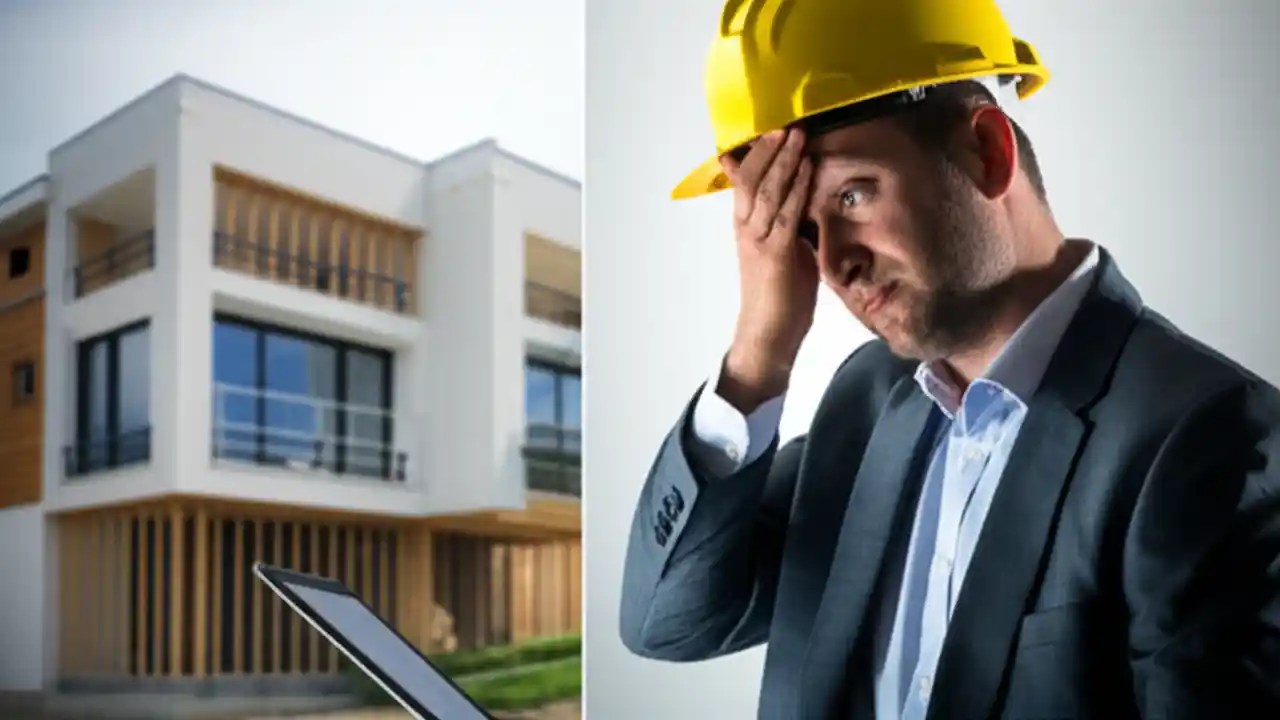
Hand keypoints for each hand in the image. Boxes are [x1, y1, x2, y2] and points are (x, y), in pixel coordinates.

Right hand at [716, 128, 818, 412]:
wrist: (767, 334)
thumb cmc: (778, 293)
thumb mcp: (781, 248)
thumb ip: (786, 220)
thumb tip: (799, 195)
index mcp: (745, 224)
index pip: (744, 178)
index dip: (757, 152)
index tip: (772, 127)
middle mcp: (746, 227)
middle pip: (751, 177)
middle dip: (769, 148)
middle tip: (786, 122)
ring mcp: (758, 240)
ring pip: (766, 191)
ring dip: (783, 161)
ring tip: (796, 135)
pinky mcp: (774, 255)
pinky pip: (784, 215)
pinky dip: (795, 189)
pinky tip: (806, 169)